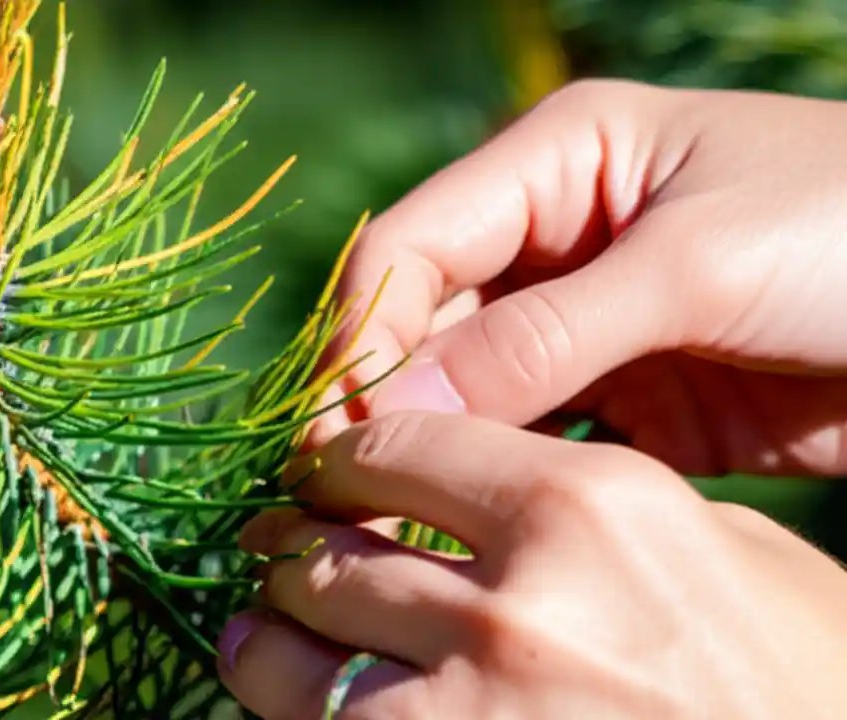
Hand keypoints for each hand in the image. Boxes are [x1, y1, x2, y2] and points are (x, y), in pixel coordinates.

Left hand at [217, 413, 846, 718]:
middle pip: (332, 549)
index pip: (395, 449)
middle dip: (295, 545)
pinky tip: (282, 693)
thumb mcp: (728, 556)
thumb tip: (480, 488)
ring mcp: (471, 712)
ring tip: (258, 626)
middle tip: (277, 545)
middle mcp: (518, 604)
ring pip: (296, 648)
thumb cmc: (805, 680)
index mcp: (590, 509)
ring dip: (269, 632)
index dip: (339, 460)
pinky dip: (288, 708)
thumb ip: (591, 504)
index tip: (322, 474)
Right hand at [316, 79, 846, 474]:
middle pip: (426, 318)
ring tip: (388, 515)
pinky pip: (528, 431)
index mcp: (561, 159)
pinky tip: (463, 515)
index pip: (415, 243)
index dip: (365, 332)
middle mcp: (555, 236)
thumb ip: (543, 334)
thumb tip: (392, 403)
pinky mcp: (623, 392)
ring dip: (429, 442)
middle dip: (386, 397)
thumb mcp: (696, 265)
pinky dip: (493, 470)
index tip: (340, 425)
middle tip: (346, 488)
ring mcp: (586, 320)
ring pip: (466, 382)